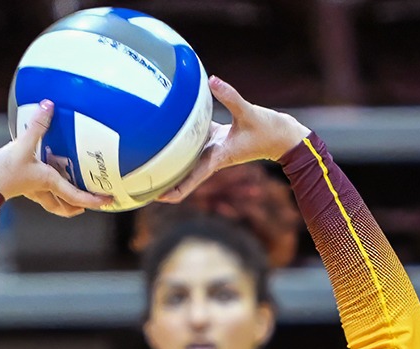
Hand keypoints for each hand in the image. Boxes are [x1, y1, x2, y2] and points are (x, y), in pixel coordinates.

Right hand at [0, 100, 110, 216]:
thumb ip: (36, 126)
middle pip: (63, 205)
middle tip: (88, 203)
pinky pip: (35, 185)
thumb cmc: (2, 172)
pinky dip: (42, 181)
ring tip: (68, 186)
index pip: (77, 197)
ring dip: (61, 198)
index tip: (109, 201)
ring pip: (50, 199)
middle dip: (77, 206)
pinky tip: (39, 165)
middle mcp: (41, 188)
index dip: (94, 200)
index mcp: (48, 182)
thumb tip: (48, 106)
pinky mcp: (16, 182)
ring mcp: (29, 188)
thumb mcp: (22, 146)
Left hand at [157, 77, 310, 203]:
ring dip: (167, 164)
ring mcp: (212, 149)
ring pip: (184, 161)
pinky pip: (191, 143)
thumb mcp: (249, 113)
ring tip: (143, 161)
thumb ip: (230, 96)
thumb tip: (212, 81)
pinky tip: (165, 133)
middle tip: (136, 183)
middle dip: (161, 183)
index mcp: (216, 158)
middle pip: (181, 176)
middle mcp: (211, 157)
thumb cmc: (269, 129)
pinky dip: (179, 143)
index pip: (190, 182)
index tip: (152, 197)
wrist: (283, 137)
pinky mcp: (215, 138)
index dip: (171, 192)